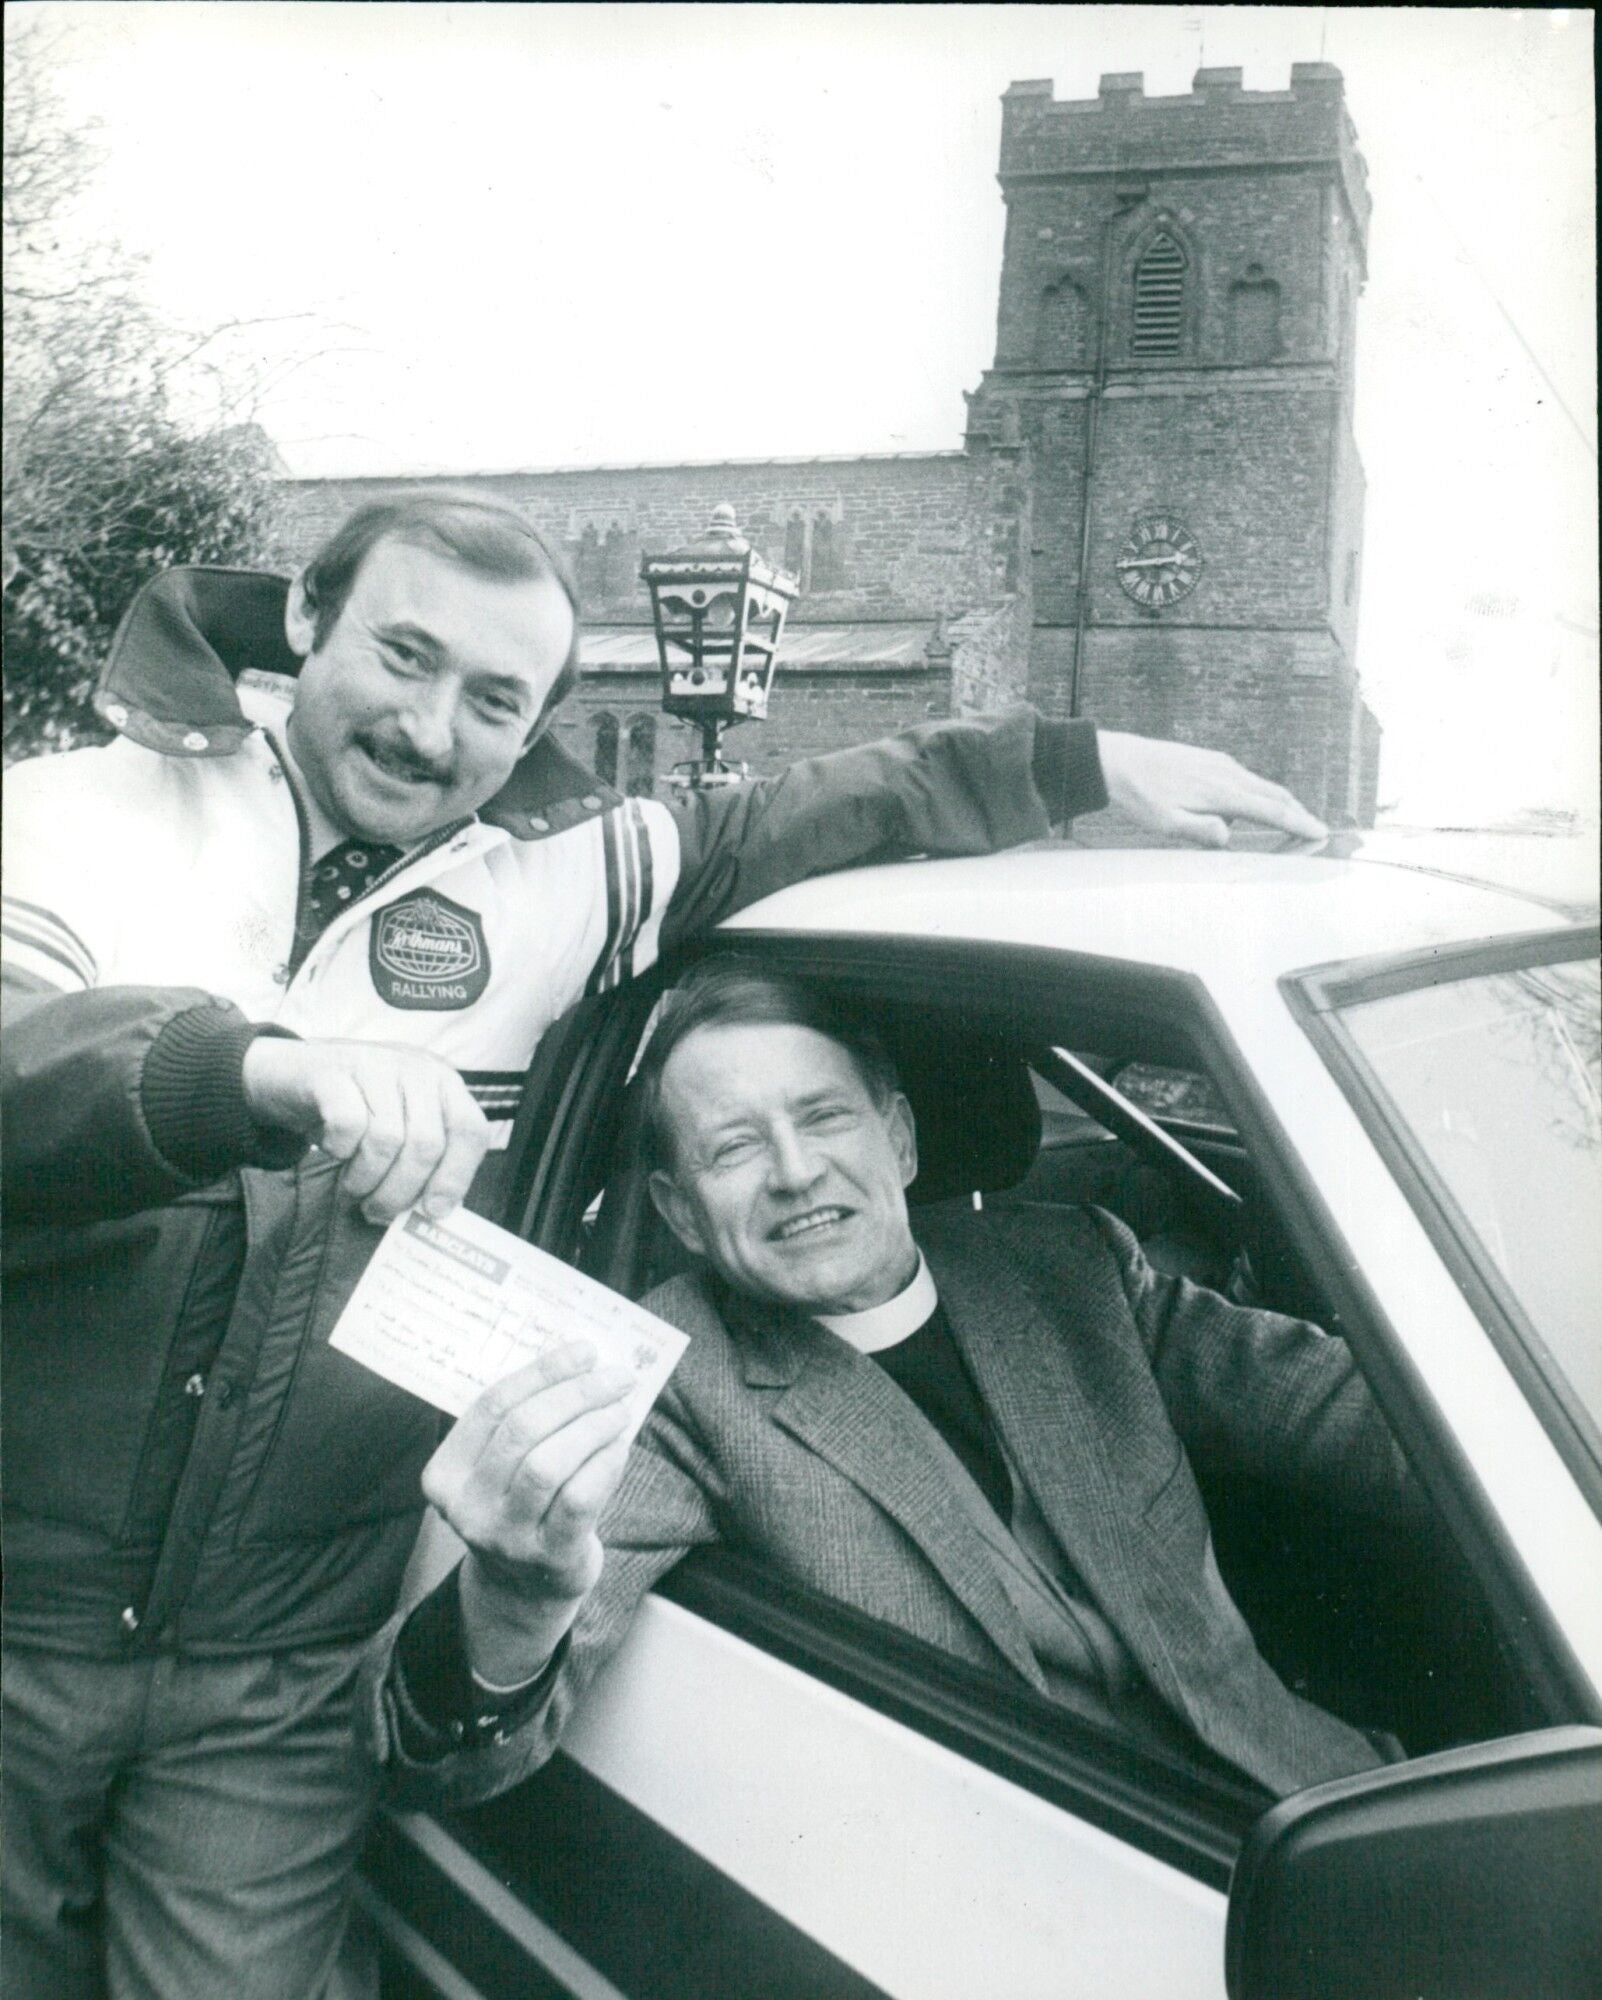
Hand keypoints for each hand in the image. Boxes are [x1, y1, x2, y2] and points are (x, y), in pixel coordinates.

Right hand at [240, 1035, 489, 1222]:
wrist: (288, 1076)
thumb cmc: (354, 1111)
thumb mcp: (398, 1128)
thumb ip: (422, 1160)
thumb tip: (436, 1211)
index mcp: (443, 1084)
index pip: (470, 1131)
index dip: (456, 1176)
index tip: (433, 1211)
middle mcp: (417, 1069)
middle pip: (426, 1144)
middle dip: (401, 1191)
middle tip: (378, 1211)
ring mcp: (376, 1065)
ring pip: (387, 1139)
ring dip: (367, 1179)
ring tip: (354, 1188)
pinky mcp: (334, 1072)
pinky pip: (347, 1125)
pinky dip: (340, 1150)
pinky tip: (333, 1150)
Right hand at [421, 1343, 635, 1685]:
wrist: (525, 1587)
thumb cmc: (522, 1504)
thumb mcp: (502, 1466)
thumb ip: (524, 1419)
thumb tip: (577, 1360)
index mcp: (446, 1473)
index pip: (493, 1405)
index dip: (542, 1372)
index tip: (584, 1351)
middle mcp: (467, 1506)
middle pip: (522, 1431)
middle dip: (575, 1394)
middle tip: (615, 1378)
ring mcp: (504, 1536)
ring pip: (548, 1464)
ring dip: (592, 1426)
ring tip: (619, 1410)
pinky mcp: (547, 1556)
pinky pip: (579, 1500)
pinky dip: (604, 1465)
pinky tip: (619, 1448)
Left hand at [1096, 731, 1327, 847]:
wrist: (1117, 761)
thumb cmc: (1139, 795)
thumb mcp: (1165, 823)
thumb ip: (1199, 831)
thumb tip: (1229, 836)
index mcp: (1220, 791)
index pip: (1270, 810)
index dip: (1298, 823)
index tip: (1320, 833)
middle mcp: (1227, 772)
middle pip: (1275, 794)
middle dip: (1299, 813)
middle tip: (1317, 831)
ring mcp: (1220, 763)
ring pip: (1261, 785)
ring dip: (1279, 804)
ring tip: (1292, 823)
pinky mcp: (1211, 760)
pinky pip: (1245, 780)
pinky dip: (1259, 795)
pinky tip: (1250, 809)